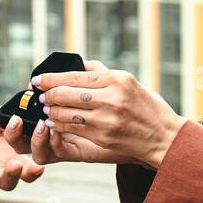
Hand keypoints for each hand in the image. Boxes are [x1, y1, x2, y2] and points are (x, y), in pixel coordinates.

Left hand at [31, 60, 185, 168]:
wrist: (165, 137)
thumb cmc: (147, 107)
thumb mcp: (129, 82)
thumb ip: (102, 73)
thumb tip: (76, 65)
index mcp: (117, 79)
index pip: (74, 76)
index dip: (50, 78)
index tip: (37, 80)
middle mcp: (111, 98)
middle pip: (65, 93)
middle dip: (47, 94)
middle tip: (39, 95)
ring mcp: (107, 119)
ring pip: (65, 113)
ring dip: (51, 111)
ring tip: (46, 109)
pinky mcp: (103, 137)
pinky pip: (73, 129)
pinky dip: (59, 125)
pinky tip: (54, 122)